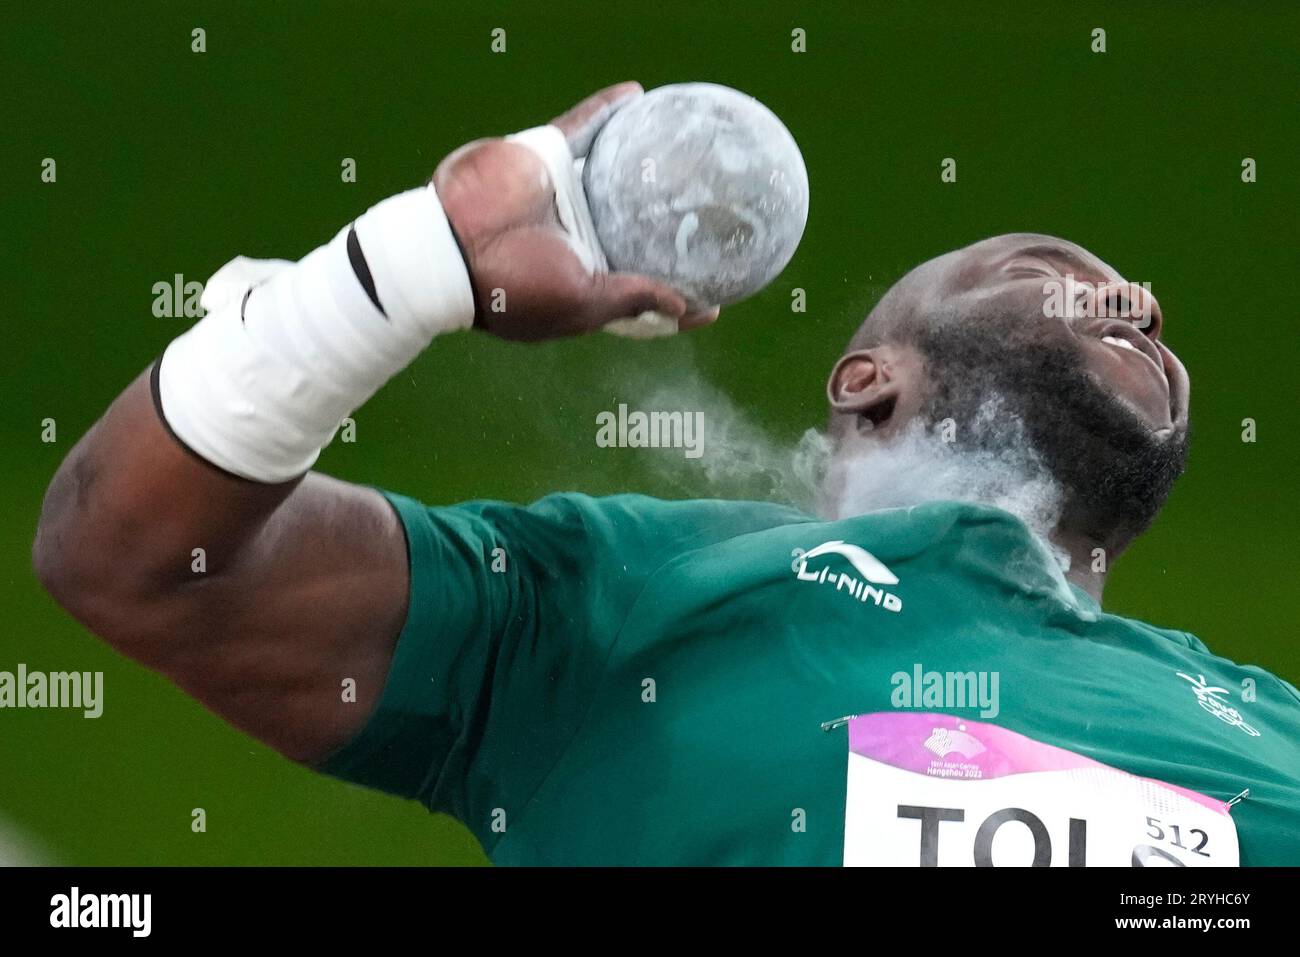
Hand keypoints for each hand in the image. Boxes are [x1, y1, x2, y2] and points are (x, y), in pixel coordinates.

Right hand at [432, 82, 719, 340]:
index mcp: (586, 278)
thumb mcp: (582, 304)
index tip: (716, 300)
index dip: (676, 298)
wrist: (453, 248)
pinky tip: (637, 95)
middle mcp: (579, 236)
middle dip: (668, 226)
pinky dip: (607, 110)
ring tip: (686, 147)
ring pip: (614, 172)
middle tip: (714, 219)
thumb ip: (633, 298)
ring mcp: (564, 194)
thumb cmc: (516, 288)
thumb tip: (687, 307)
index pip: (640, 291)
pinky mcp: (546, 157)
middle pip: (633, 228)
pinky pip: (583, 126)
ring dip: (644, 158)